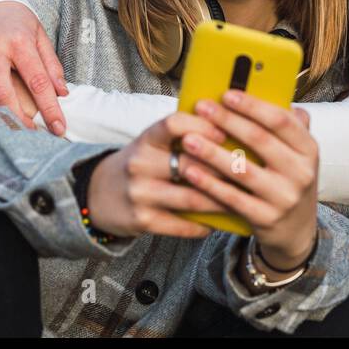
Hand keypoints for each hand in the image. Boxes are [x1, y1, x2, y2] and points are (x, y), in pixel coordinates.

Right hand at [0, 1, 68, 134]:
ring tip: (7, 131)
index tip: (59, 128)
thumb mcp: (39, 34)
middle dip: (19, 118)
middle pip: (3, 92)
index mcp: (18, 41)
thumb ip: (50, 64)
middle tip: (31, 136)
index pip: (37, 80)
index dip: (50, 108)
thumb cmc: (15, 21)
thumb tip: (62, 93)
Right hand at [86, 113, 230, 239]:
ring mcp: (140, 193)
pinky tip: (219, 222)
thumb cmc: (139, 164)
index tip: (225, 133)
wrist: (98, 194)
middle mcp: (140, 163)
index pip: (173, 124)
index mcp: (146, 139)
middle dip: (223, 170)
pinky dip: (204, 225)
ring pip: (191, 198)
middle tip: (250, 173)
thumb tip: (229, 130)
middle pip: (189, 164)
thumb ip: (181, 137)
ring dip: (221, 200)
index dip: (202, 126)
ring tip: (243, 199)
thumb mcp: (151, 143)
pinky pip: (182, 224)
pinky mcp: (142, 220)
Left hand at [177, 90, 318, 271]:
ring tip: (187, 139)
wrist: (297, 232)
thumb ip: (286, 125)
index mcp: (309, 149)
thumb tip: (263, 88)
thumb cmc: (289, 180)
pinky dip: (209, 184)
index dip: (253, 105)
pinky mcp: (266, 219)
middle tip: (201, 108)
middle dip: (227, 121)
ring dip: (212, 152)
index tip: (226, 93)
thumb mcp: (297, 154)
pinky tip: (190, 171)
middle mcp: (301, 172)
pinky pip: (232, 198)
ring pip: (242, 170)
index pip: (281, 120)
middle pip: (259, 140)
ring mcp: (284, 197)